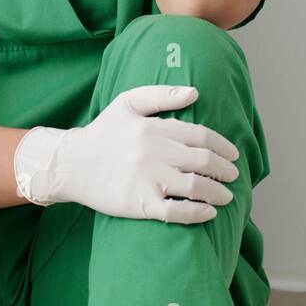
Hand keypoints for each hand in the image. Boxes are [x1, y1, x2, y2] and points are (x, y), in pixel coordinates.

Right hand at [13, 84, 238, 222]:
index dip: (222, 146)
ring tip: (226, 196)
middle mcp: (153, 152)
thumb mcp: (127, 102)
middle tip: (234, 176)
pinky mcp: (140, 203)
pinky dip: (197, 213)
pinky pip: (177, 211)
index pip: (200, 135)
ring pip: (194, 187)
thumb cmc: (102, 132)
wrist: (71, 164)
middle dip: (225, 170)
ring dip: (217, 192)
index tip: (233, 154)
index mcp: (153, 127)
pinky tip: (209, 213)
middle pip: (202, 162)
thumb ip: (161, 94)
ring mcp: (147, 179)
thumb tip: (195, 92)